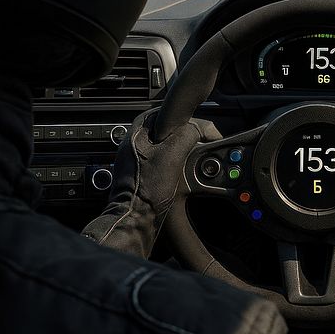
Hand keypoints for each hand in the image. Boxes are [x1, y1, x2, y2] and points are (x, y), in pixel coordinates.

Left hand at [82, 111, 220, 256]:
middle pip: (165, 129)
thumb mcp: (173, 155)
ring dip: (181, 147)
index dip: (186, 118)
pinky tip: (182, 170)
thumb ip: (186, 134)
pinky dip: (176, 161)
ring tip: (193, 155)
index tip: (201, 128)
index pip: (164, 112)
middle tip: (200, 140)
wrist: (136, 221)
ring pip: (164, 144)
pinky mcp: (142, 175)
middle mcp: (133, 145)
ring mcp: (137, 161)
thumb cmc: (148, 191)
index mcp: (136, 134)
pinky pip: (162, 160)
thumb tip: (198, 128)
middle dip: (185, 133)